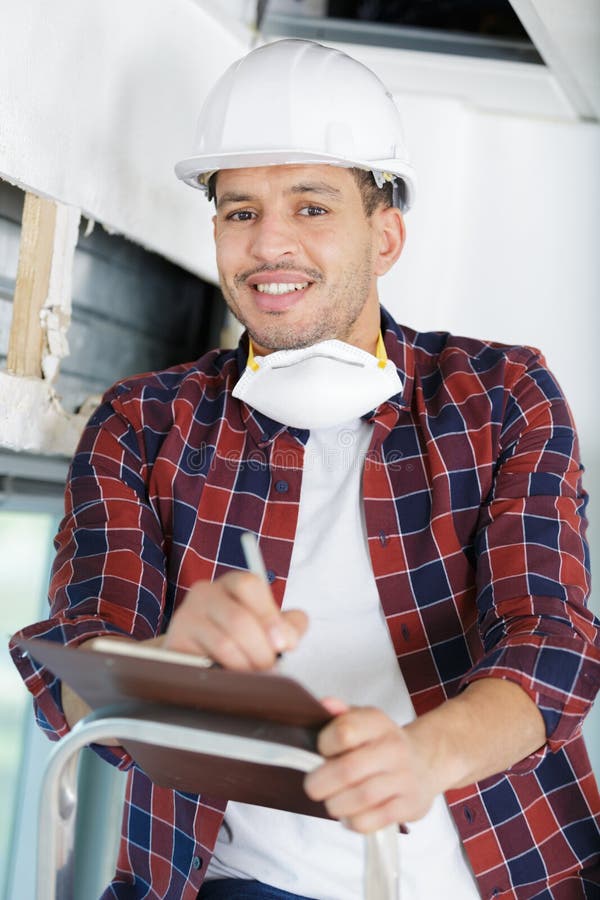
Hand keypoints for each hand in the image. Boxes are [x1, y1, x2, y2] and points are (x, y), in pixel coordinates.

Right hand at [161, 571, 307, 669]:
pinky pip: (204, 663)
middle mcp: (205, 593)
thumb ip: (288, 625)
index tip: (285, 644)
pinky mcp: (175, 644)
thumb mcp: (265, 624)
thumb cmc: (238, 635)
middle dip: (261, 651)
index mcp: (231, 584)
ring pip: (224, 644)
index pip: (249, 585)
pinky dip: (224, 674)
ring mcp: (186, 617)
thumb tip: (291, 636)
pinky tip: (232, 680)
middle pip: (239, 619)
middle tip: (270, 668)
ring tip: (253, 676)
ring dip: (245, 666)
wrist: (196, 651)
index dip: (270, 617)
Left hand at [304, 699, 440, 832]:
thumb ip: (341, 714)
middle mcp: (393, 748)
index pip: (344, 731)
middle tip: (314, 786)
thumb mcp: (365, 720)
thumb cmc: (384, 742)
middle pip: (347, 770)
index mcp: (378, 723)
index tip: (321, 752)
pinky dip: (352, 821)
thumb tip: (325, 705)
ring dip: (335, 804)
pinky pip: (371, 821)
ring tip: (332, 801)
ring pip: (359, 798)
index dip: (324, 745)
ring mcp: (403, 778)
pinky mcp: (408, 806)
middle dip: (320, 783)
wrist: (427, 760)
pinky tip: (351, 813)